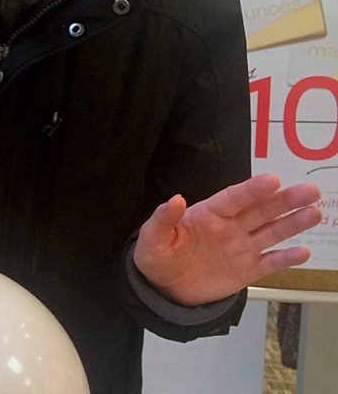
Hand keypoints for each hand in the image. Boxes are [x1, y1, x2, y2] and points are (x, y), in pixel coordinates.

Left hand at [134, 174, 321, 305]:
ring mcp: (240, 248)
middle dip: (285, 200)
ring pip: (271, 232)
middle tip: (309, 190)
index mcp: (208, 214)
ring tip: (314, 212)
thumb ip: (164, 218)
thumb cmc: (157, 255)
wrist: (163, 287)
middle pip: (261, 211)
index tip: (273, 180)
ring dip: (293, 223)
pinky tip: (303, 252)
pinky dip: (286, 259)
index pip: (234, 198)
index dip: (252, 190)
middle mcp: (230, 227)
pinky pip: (270, 263)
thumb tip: (175, 199)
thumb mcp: (153, 237)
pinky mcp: (247, 270)